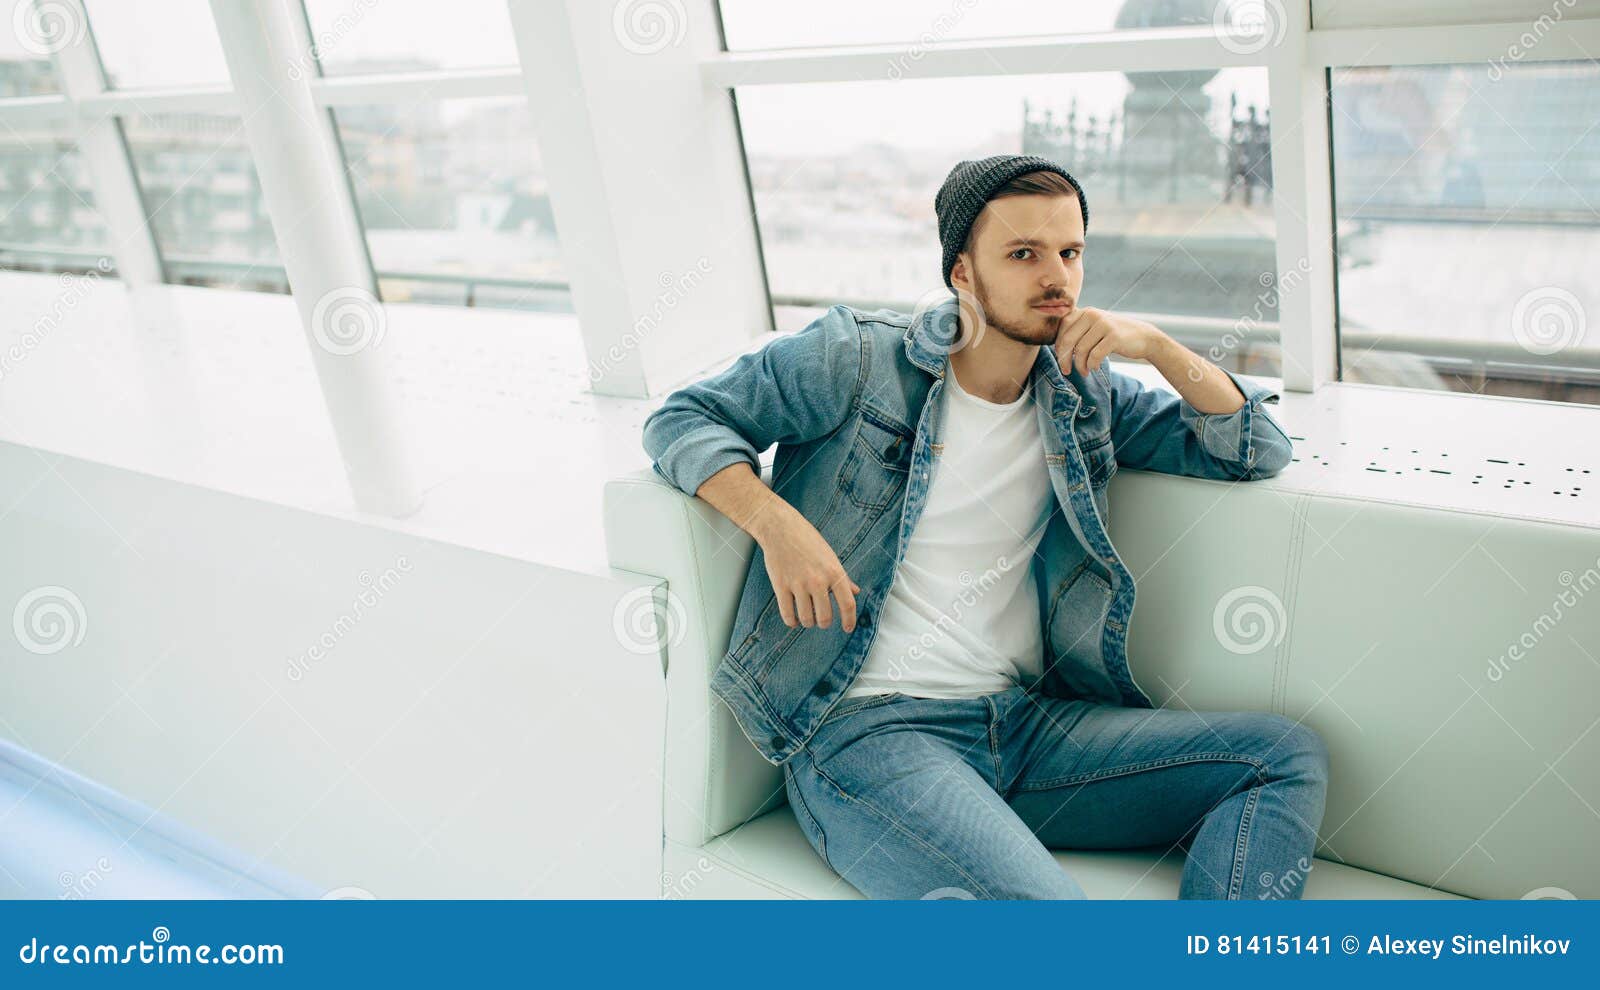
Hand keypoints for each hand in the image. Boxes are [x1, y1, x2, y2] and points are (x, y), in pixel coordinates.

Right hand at [756, 502, 860, 632]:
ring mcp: (798, 584)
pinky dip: (792, 622)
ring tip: (807, 617)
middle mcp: (818, 580)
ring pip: (806, 619)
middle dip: (824, 623)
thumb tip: (855, 591)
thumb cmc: (808, 540)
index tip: (847, 628)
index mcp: (834, 572)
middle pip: (825, 618)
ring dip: (808, 622)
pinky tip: (793, 619)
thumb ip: (843, 577)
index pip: (848, 604)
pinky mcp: (781, 586)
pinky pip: (788, 615)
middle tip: (822, 620)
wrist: (781, 528)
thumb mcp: (830, 556)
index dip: (849, 621)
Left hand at [1052, 307, 1166, 375]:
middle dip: (1064, 359)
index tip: (1061, 359)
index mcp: (1086, 312)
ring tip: (1084, 372)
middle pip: (1069, 340)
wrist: (1144, 337)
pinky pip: (1095, 355)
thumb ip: (1078, 332)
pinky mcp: (1114, 337)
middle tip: (1066, 371)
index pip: (1062, 328)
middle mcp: (1093, 315)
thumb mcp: (1095, 328)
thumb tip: (1057, 349)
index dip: (1059, 346)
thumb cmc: (1114, 337)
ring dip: (1080, 365)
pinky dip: (1091, 365)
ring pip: (1081, 350)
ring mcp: (1104, 324)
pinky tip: (1094, 368)